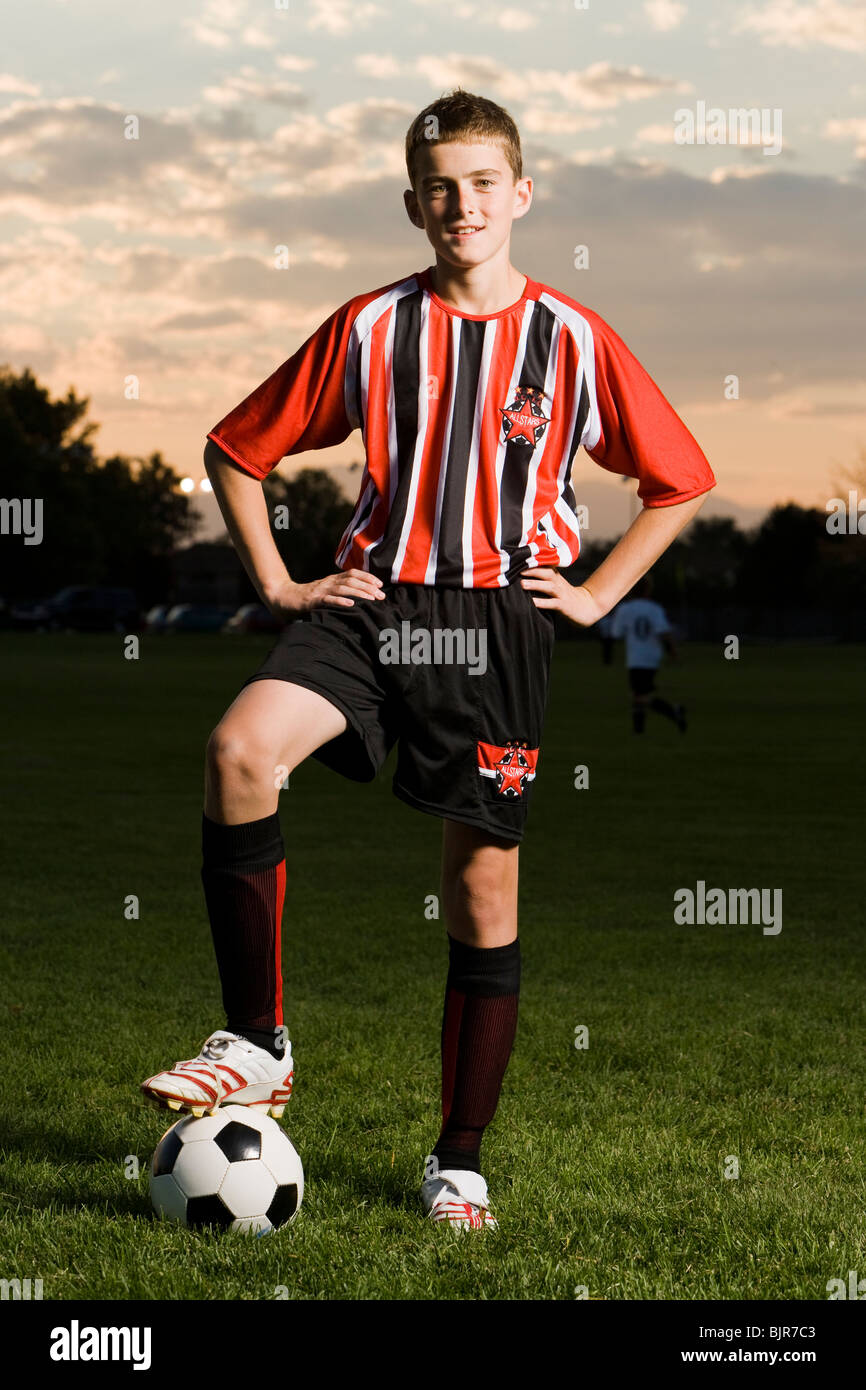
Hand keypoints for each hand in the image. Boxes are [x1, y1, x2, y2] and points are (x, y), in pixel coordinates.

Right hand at [264, 569, 384, 619]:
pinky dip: (340, 602)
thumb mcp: (326, 593)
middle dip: (368, 587)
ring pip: (343, 589)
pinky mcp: (312, 601)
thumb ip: (339, 592)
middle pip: (351, 581)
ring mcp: (320, 591)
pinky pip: (328, 600)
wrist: (283, 597)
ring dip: (359, 593)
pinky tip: (351, 605)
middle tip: (381, 595)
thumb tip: (360, 598)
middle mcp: (328, 582)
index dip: (367, 577)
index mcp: (332, 579)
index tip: (380, 584)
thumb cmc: (307, 598)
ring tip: (371, 599)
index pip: (353, 573)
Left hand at [519, 567, 602, 627]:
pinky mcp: (564, 605)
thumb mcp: (555, 584)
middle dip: (532, 570)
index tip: (518, 558)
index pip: (544, 565)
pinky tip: (533, 602)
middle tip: (517, 569)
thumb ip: (542, 578)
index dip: (532, 561)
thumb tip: (521, 576)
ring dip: (535, 584)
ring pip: (549, 586)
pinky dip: (542, 602)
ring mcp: (562, 594)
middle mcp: (558, 583)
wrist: (587, 606)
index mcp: (555, 576)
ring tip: (522, 584)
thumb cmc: (566, 595)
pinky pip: (553, 603)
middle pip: (546, 572)